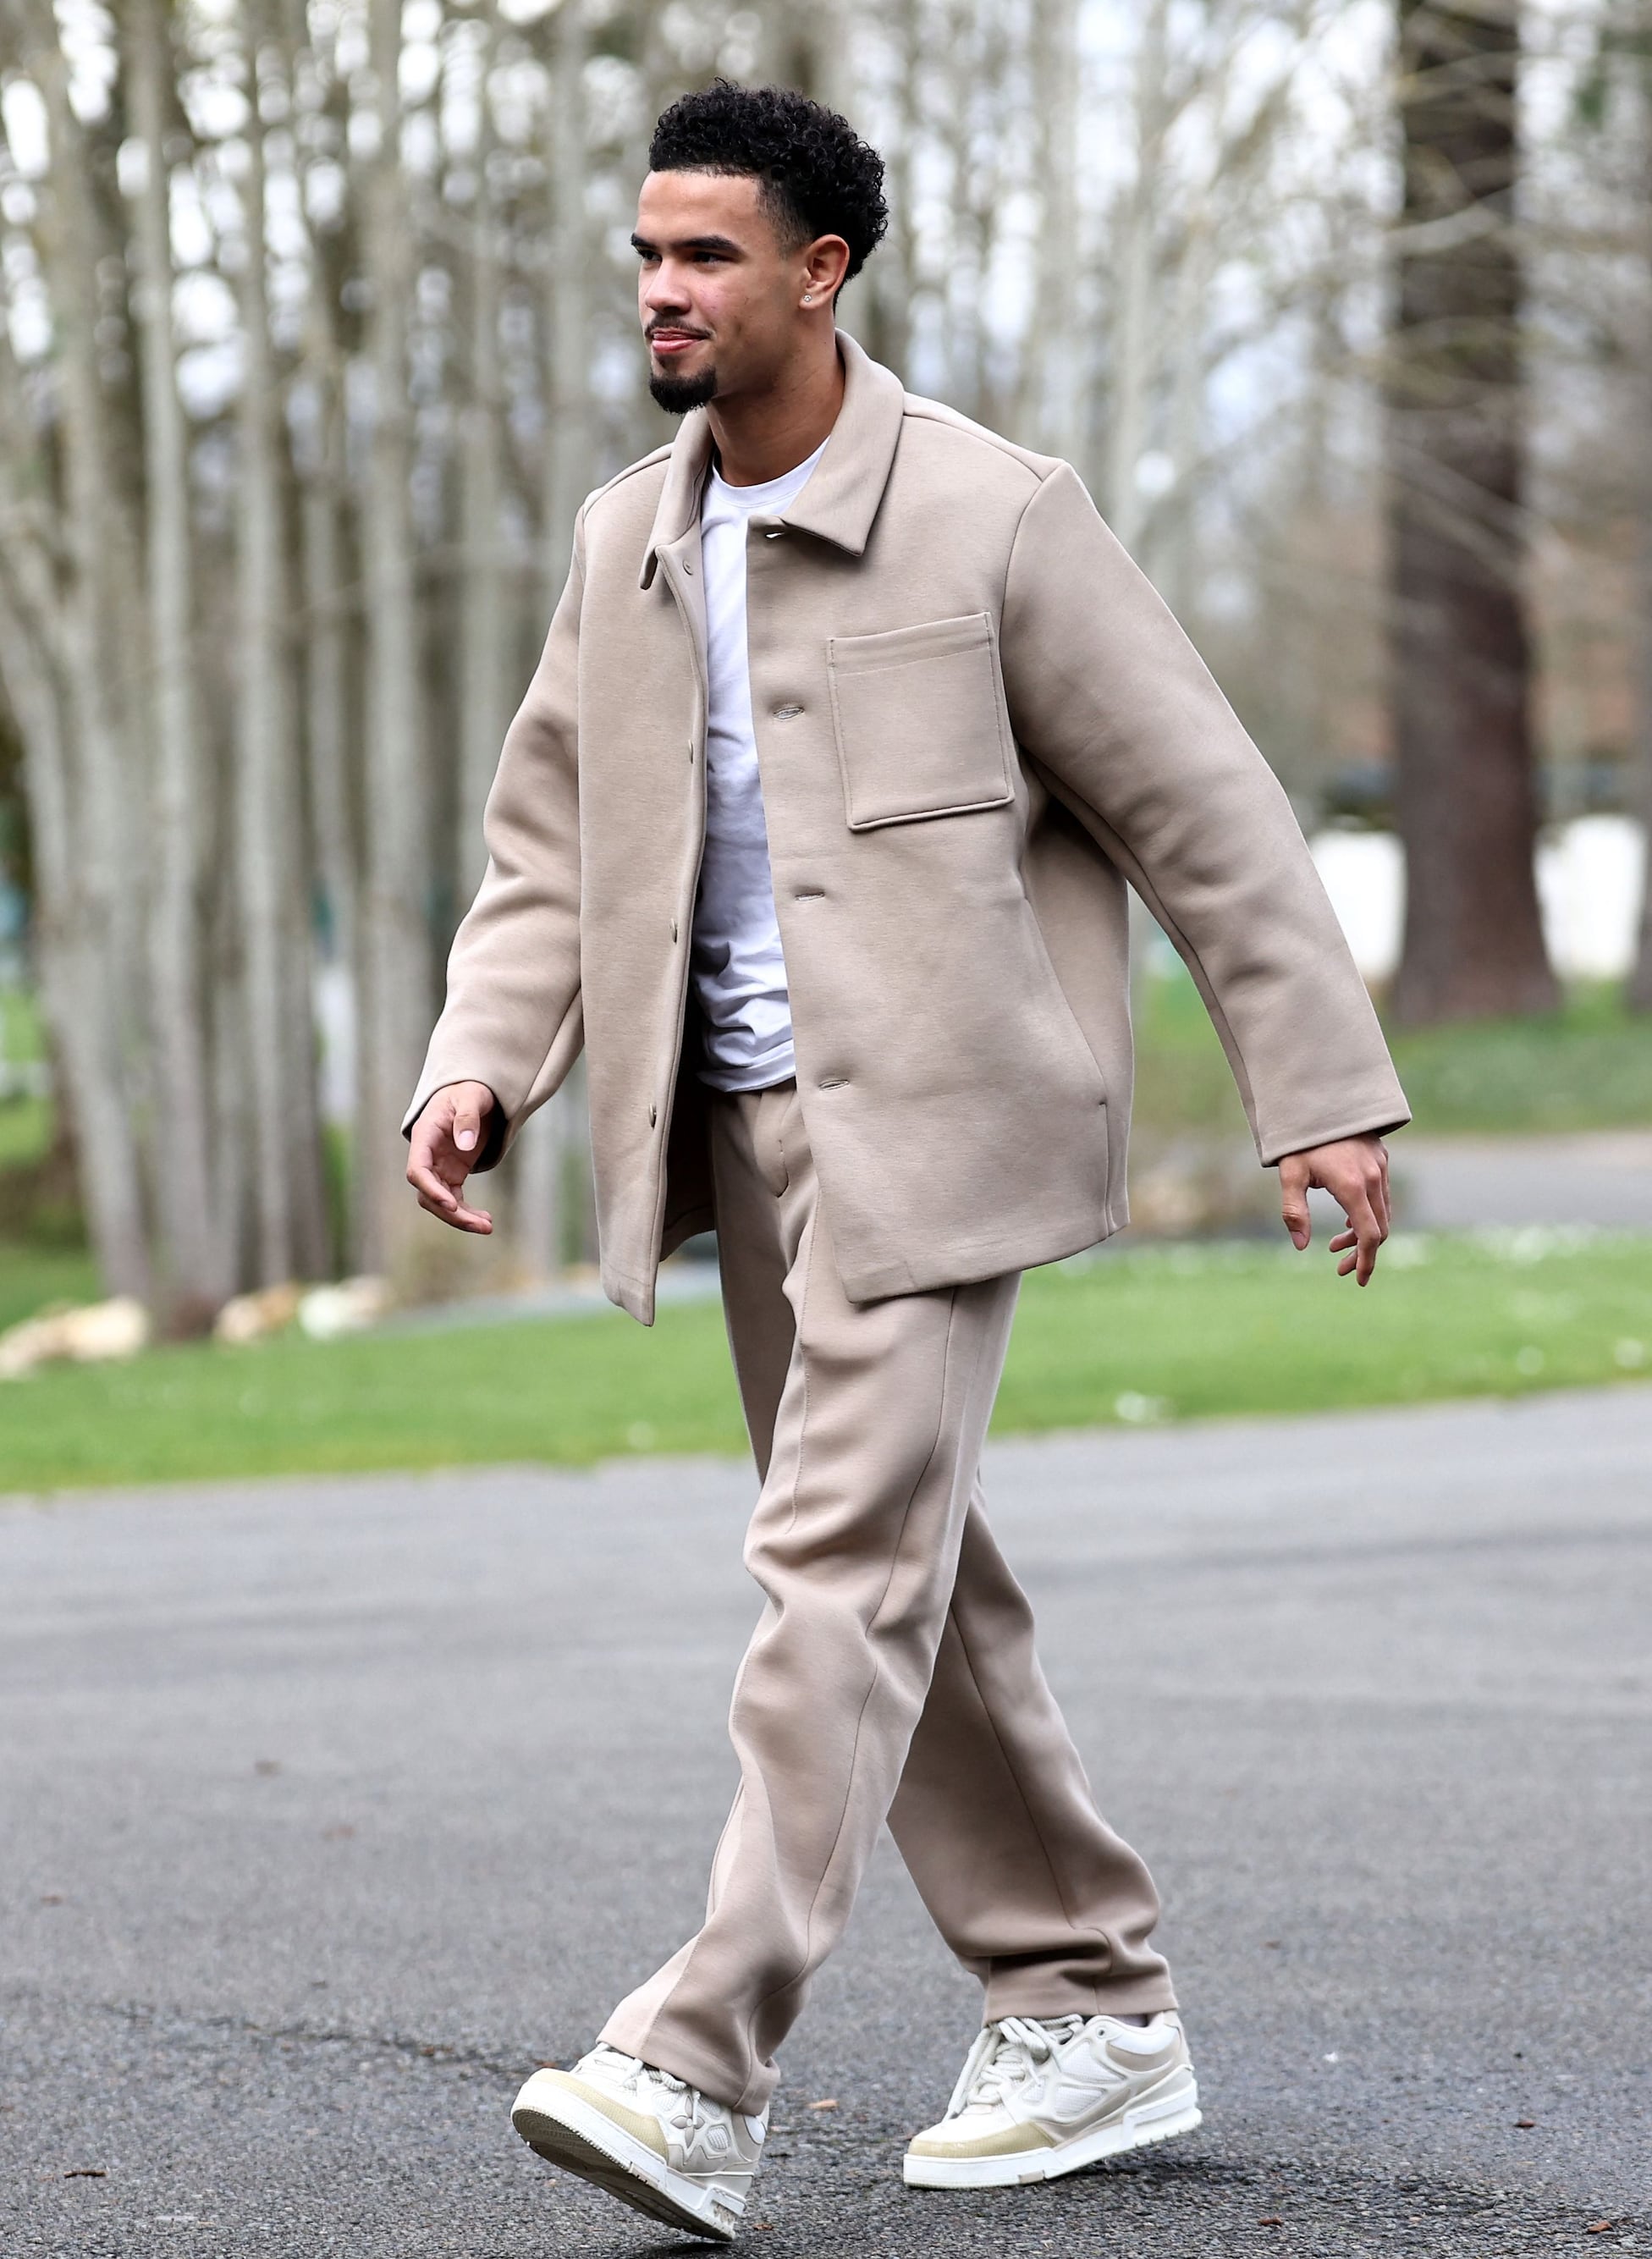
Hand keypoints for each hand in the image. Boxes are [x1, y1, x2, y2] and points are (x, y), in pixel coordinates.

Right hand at [406, 1081, 497, 1233]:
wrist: (472, 1093)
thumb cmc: (469, 1090)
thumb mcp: (471, 1096)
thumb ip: (468, 1117)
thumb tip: (466, 1144)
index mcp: (425, 1136)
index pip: (417, 1170)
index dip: (430, 1189)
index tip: (452, 1204)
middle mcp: (427, 1156)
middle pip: (428, 1193)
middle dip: (452, 1213)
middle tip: (481, 1225)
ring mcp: (438, 1168)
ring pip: (440, 1202)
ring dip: (461, 1218)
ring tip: (487, 1226)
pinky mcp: (452, 1174)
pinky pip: (455, 1200)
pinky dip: (468, 1213)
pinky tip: (485, 1220)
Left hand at [1278, 1134, 1389, 1284]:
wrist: (1319, 1098)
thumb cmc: (1300, 1139)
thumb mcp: (1290, 1174)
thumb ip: (1294, 1211)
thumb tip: (1301, 1246)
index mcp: (1352, 1185)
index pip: (1369, 1234)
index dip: (1365, 1260)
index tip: (1357, 1279)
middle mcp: (1372, 1178)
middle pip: (1379, 1228)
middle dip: (1362, 1252)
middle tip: (1339, 1266)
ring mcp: (1379, 1168)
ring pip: (1382, 1213)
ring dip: (1364, 1234)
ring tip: (1335, 1246)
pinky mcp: (1380, 1159)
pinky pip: (1382, 1197)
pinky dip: (1369, 1215)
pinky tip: (1349, 1220)